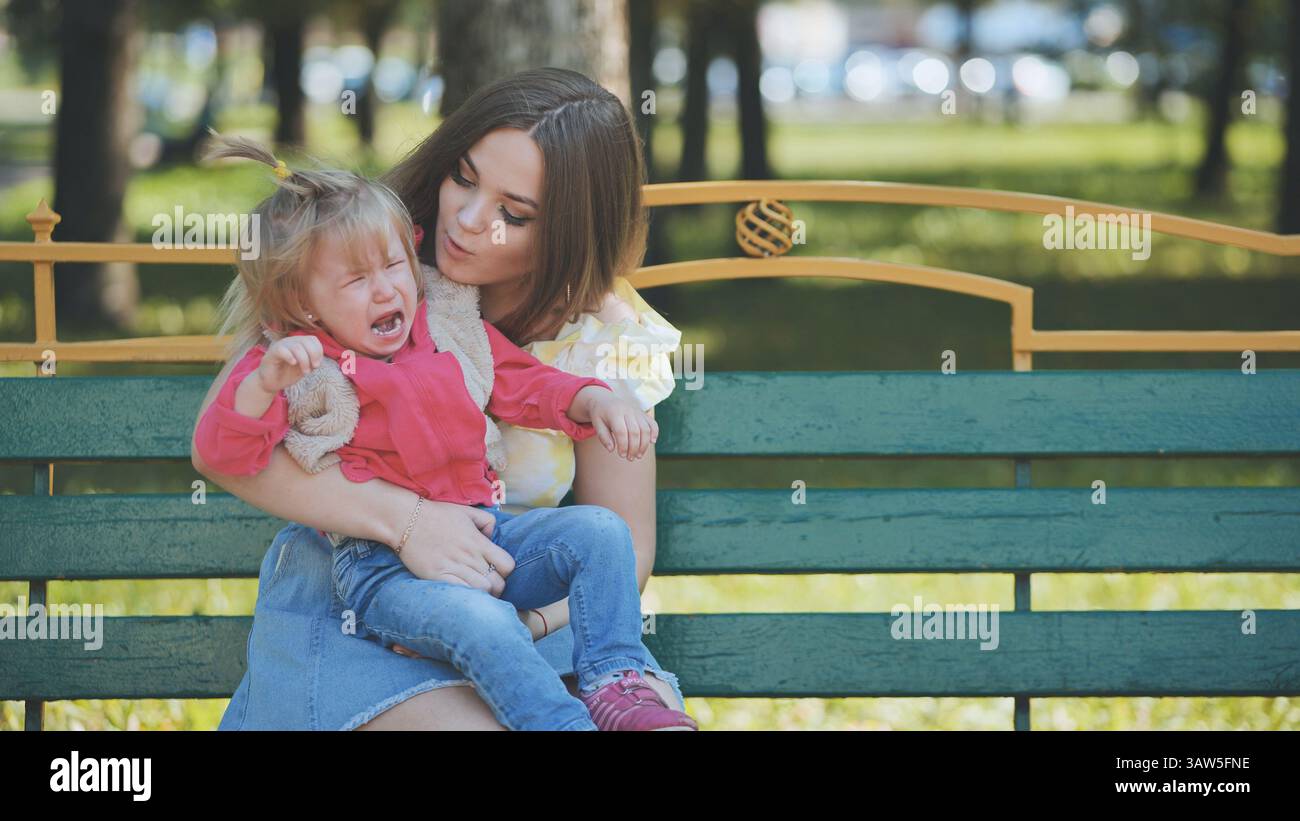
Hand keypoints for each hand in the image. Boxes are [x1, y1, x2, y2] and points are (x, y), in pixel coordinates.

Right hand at [256, 335, 324, 392]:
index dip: (318, 351)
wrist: (271, 383)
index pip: (313, 339)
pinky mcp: (271, 353)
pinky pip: (282, 350)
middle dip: (314, 355)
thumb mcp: (304, 367)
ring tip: (305, 371)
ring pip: (297, 347)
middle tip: (314, 368)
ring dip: (304, 360)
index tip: (317, 365)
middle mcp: (290, 341)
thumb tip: (318, 359)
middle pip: (306, 341)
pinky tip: (293, 364)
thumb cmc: (288, 374)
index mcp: (298, 342)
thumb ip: (312, 361)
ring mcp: (280, 346)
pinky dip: (290, 357)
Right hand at [392, 500, 512, 594]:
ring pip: (482, 591)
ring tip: (475, 591)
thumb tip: (492, 535)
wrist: (405, 519)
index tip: (497, 571)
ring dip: (482, 594)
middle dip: (497, 587)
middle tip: (487, 585)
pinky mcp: (437, 576)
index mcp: (479, 542)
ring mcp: (453, 567)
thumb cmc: (436, 514)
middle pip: (498, 583)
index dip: (506, 572)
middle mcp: (469, 556)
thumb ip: (486, 521)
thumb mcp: (467, 511)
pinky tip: (462, 592)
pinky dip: (466, 595)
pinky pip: (460, 592)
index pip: (508, 565)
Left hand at [585, 390, 657, 460]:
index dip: (623, 445)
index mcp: (614, 412)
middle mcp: (628, 411)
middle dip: (634, 448)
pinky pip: (652, 423)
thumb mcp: (596, 424)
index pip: (621, 431)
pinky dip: (655, 432)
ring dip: (644, 444)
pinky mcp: (643, 413)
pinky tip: (652, 442)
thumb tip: (612, 449)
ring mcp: (637, 411)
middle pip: (635, 431)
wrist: (605, 399)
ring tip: (639, 455)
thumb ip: (603, 437)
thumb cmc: (600, 415)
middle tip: (630, 458)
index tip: (622, 455)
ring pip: (645, 429)